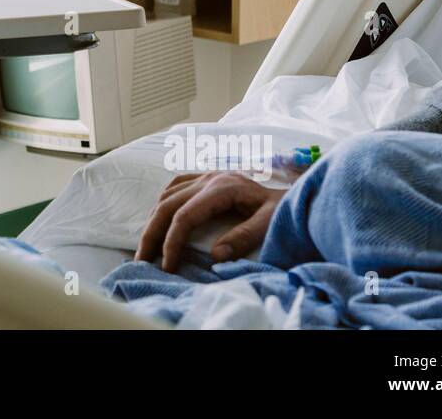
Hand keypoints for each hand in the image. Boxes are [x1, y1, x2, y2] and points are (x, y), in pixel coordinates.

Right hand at [136, 173, 286, 272]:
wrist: (298, 194)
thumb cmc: (287, 210)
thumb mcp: (270, 223)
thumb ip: (244, 237)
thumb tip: (215, 255)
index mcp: (222, 187)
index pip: (185, 215)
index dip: (171, 241)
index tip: (168, 266)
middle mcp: (210, 178)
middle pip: (168, 204)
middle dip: (152, 233)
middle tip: (143, 259)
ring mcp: (208, 176)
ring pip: (168, 195)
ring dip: (154, 219)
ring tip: (148, 244)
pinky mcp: (209, 178)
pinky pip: (176, 186)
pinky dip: (164, 202)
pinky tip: (161, 217)